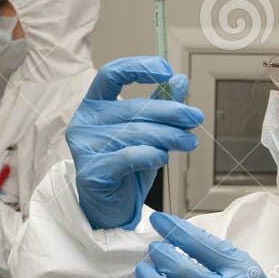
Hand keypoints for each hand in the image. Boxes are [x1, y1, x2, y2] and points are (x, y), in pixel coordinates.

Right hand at [66, 57, 202, 229]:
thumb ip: (160, 106)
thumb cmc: (127, 168)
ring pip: (135, 132)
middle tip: (195, 118)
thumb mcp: (148, 133)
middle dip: (170, 112)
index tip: (166, 71)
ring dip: (168, 136)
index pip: (112, 73)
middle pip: (132, 107)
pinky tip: (163, 157)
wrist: (110, 210)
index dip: (139, 67)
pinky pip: (128, 157)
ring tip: (188, 143)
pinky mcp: (92, 172)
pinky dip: (150, 154)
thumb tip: (180, 80)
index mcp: (93, 105)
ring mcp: (84, 147)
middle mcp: (84, 122)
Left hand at [135, 212, 278, 277]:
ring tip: (144, 271)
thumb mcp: (248, 269)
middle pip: (183, 272)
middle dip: (161, 256)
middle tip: (152, 249)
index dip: (175, 230)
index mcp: (240, 272)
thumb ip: (218, 255)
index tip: (157, 219)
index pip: (201, 245)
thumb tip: (180, 236)